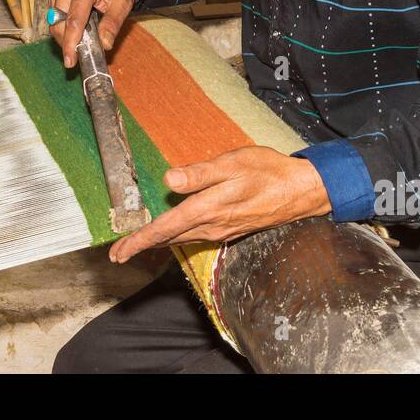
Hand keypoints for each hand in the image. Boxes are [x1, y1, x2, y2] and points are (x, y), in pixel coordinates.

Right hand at [49, 0, 135, 67]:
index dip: (71, 44)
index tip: (70, 61)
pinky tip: (74, 29)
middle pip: (58, 24)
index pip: (74, 21)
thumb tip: (104, 45)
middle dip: (66, 43)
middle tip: (79, 54)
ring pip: (53, 22)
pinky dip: (62, 26)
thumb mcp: (123, 2)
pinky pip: (53, 16)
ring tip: (79, 40)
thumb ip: (113, 24)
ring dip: (64, 35)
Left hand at [108, 146, 331, 262]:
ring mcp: (221, 230)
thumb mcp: (233, 164)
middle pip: (169, 239)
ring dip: (158, 243)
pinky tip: (171, 235)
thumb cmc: (267, 172)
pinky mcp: (230, 230)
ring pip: (181, 239)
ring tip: (138, 245)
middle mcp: (212, 225)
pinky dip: (177, 238)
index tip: (119, 251)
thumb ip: (200, 173)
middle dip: (142, 247)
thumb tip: (170, 180)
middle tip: (118, 255)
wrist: (301, 191)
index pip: (165, 229)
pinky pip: (195, 237)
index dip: (140, 240)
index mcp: (208, 208)